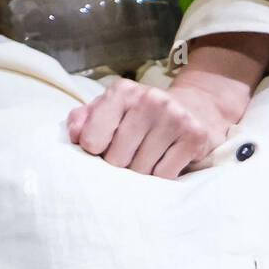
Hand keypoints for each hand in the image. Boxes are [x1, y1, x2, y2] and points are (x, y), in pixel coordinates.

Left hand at [65, 74, 234, 178]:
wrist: (195, 107)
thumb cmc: (141, 114)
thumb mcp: (110, 109)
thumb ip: (84, 120)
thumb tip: (74, 135)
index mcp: (122, 91)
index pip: (91, 140)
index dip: (94, 153)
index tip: (102, 150)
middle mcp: (149, 99)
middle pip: (116, 159)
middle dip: (119, 166)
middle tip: (128, 157)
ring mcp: (174, 116)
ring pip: (140, 171)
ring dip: (140, 174)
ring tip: (146, 159)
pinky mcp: (194, 135)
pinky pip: (164, 176)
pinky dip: (160, 178)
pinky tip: (164, 161)